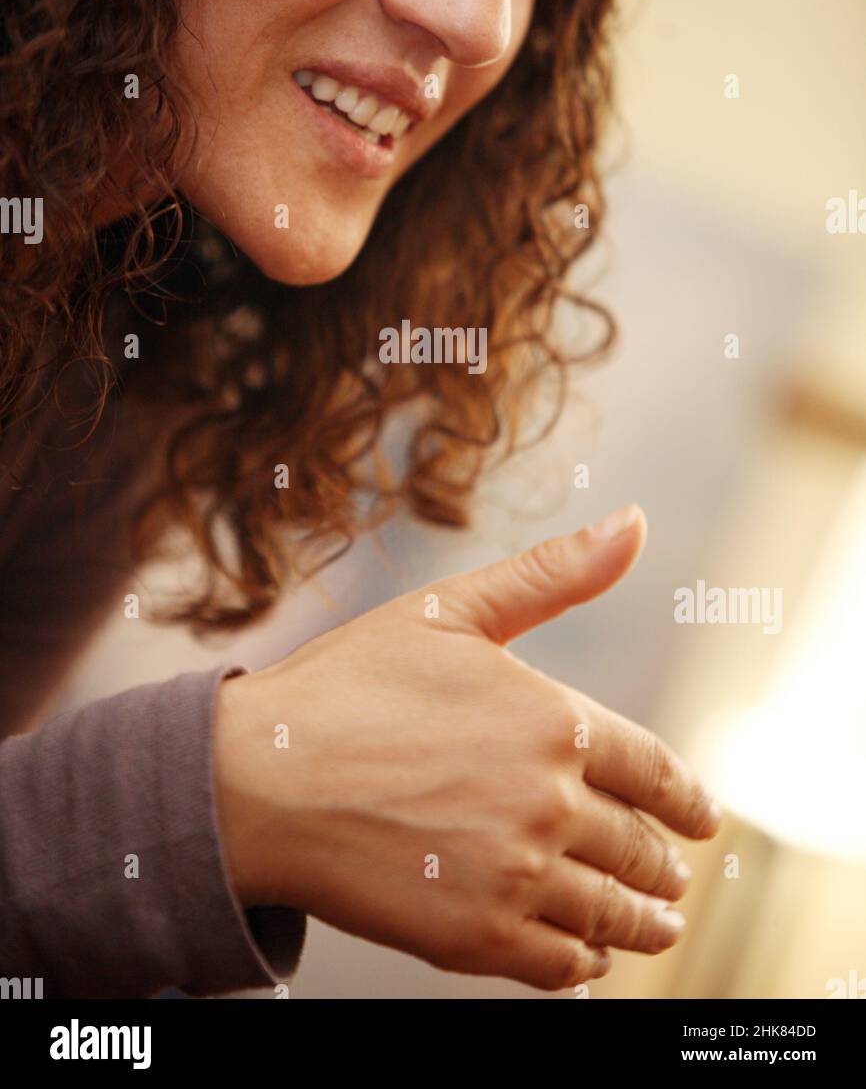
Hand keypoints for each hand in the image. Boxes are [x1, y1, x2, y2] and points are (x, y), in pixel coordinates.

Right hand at [214, 503, 720, 990]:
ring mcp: (515, 877)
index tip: (704, 821)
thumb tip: (635, 521)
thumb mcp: (451, 609)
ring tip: (654, 926)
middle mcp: (551, 804)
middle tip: (673, 877)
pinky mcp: (474, 939)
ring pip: (610, 913)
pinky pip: (559, 966)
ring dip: (643, 923)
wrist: (255, 780)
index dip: (690, 801)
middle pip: (640, 848)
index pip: (657, 772)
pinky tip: (586, 958)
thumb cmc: (347, 685)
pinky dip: (584, 964)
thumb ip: (554, 572)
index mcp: (557, 722)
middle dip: (664, 866)